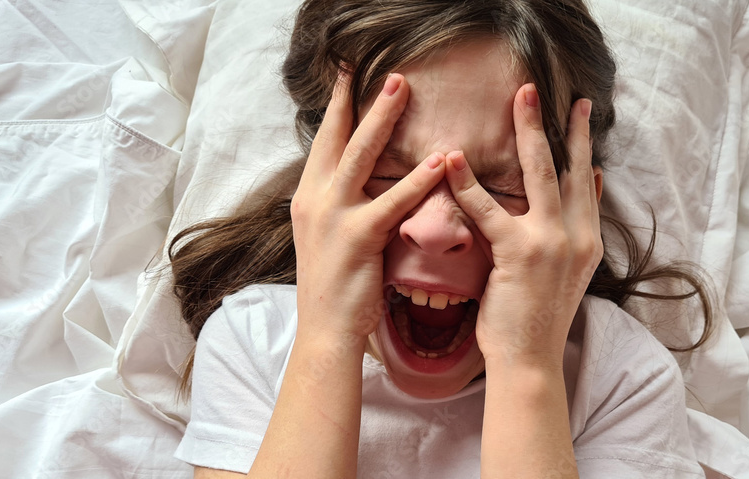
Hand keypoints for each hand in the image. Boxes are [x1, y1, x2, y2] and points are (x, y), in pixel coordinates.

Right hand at [291, 72, 445, 342]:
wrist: (324, 331)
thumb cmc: (334, 286)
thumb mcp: (328, 235)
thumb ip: (341, 203)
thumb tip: (361, 179)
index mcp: (308, 197)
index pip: (326, 141)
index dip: (339, 107)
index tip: (351, 75)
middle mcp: (314, 199)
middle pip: (337, 137)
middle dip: (359, 100)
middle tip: (386, 70)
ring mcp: (332, 216)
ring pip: (358, 156)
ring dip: (381, 119)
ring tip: (403, 89)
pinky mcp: (356, 237)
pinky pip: (390, 201)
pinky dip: (416, 179)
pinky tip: (440, 162)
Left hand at [444, 84, 601, 368]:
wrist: (531, 360)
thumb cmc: (539, 319)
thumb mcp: (568, 272)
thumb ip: (575, 230)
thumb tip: (588, 187)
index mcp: (588, 242)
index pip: (587, 184)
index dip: (582, 147)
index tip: (579, 115)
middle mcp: (577, 236)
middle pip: (571, 167)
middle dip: (564, 124)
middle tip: (555, 91)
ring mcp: (552, 243)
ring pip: (541, 173)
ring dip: (530, 131)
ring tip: (520, 98)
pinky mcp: (519, 253)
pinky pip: (489, 210)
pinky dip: (468, 183)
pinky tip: (453, 158)